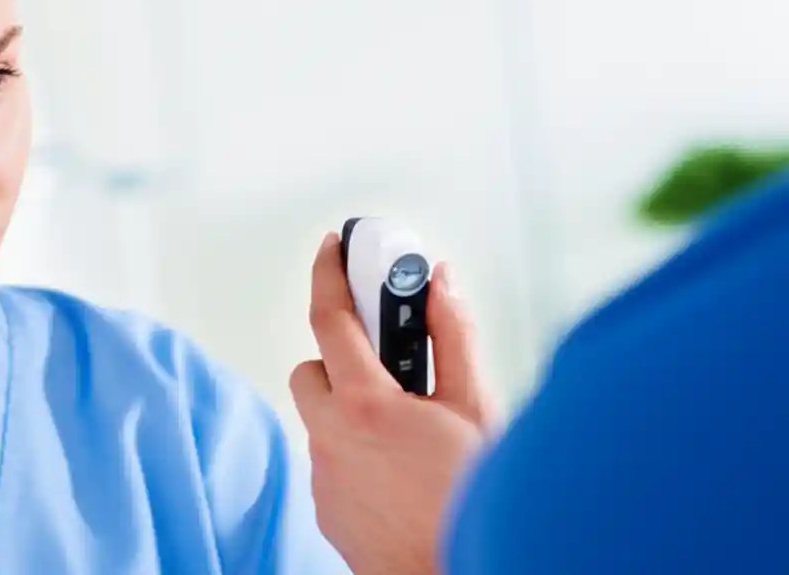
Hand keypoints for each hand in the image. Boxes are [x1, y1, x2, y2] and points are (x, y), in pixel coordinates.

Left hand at [290, 233, 497, 574]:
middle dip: (343, 360)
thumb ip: (453, 337)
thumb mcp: (476, 409)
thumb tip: (439, 283)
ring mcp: (323, 479)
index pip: (330, 317)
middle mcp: (331, 440)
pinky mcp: (326, 512)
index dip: (329, 273)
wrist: (449, 574)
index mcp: (364, 405)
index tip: (333, 247)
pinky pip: (331, 464)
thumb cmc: (472, 503)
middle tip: (391, 368)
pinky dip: (356, 455)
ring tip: (408, 429)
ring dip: (352, 412)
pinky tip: (401, 470)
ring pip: (322, 423)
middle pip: (312, 373)